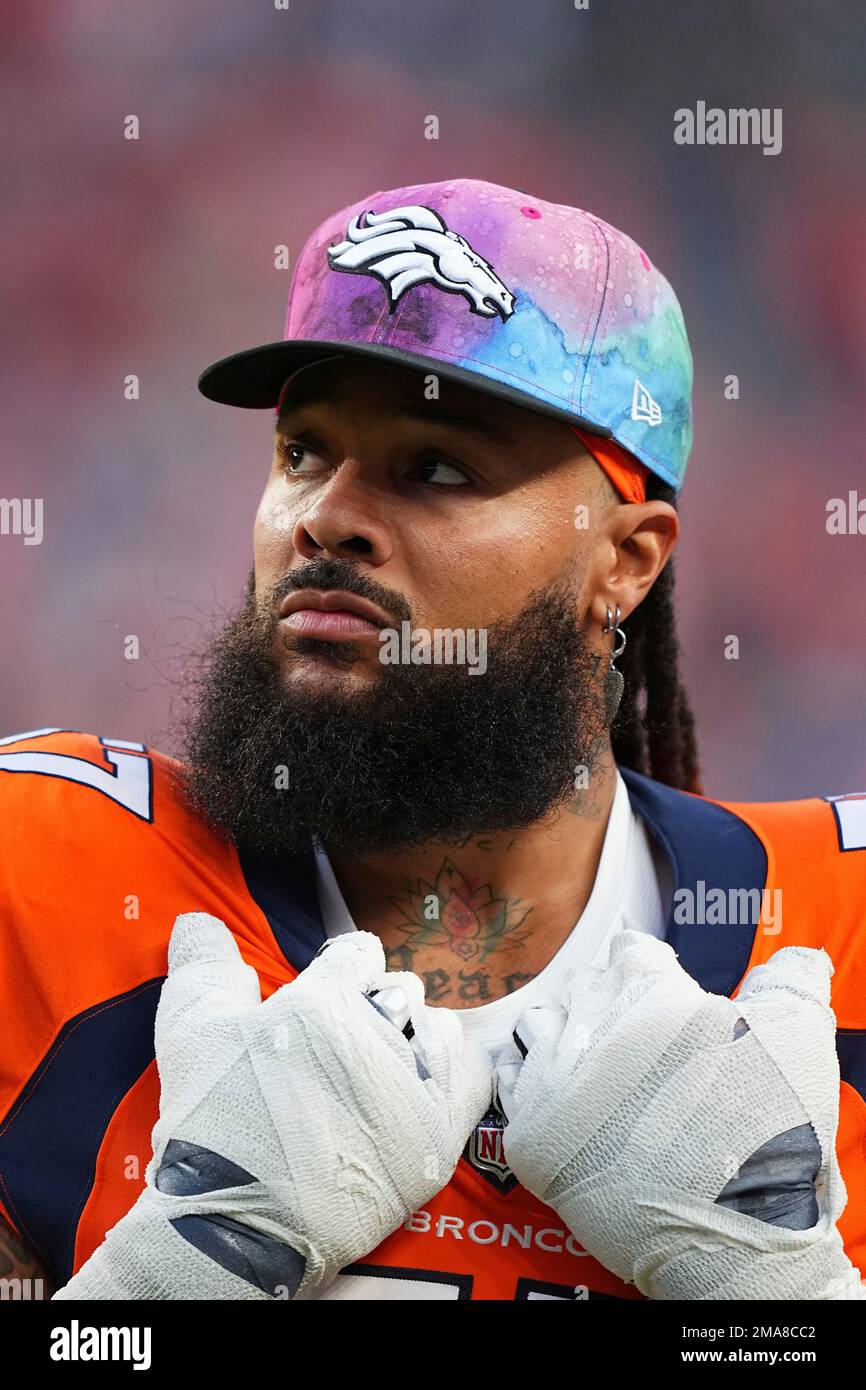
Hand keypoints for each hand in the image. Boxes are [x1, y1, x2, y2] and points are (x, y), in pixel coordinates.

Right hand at [54, 914, 491, 1299]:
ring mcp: (413, 1085)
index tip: (328, 995)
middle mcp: (378, 1032)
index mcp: (323, 999)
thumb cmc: (211, 1124)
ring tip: (385, 1069)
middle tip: (346, 1045)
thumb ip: (204, 965)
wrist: (237, 1227)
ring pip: (440, 1028)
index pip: (359, 951)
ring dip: (417, 1039)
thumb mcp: (190, 1031)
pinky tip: (425, 1087)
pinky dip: (454, 1074)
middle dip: (378, 1005)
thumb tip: (197, 921)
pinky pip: (474, 1076)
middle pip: (402, 989)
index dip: (342, 970)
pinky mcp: (437, 1136)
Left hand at [499, 930, 864, 1299]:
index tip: (656, 988)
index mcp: (650, 991)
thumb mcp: (797, 1042)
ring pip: (540, 1025)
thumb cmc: (768, 1133)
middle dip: (605, 1004)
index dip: (646, 968)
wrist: (728, 1231)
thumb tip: (799, 957)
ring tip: (588, 1064)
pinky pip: (509, 1081)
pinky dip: (529, 1083)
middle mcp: (593, 1024)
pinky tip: (556, 1099)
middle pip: (583, 987)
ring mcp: (555, 1078)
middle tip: (630, 1041)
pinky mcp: (530, 1133)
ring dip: (562, 1036)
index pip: (630, 950)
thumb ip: (789, 986)